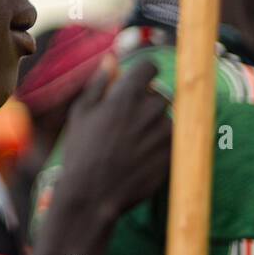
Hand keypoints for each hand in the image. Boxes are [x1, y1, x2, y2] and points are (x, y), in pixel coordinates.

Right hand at [7, 57, 172, 254]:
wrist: (93, 194)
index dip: (143, 72)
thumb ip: (100, 84)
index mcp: (126, 97)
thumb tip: (112, 59)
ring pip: (166, 119)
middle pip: (159, 94)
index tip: (136, 81)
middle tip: (123, 122)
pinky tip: (137, 157)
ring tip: (129, 144)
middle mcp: (150, 112)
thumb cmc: (80, 151)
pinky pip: (172, 141)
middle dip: (144, 102)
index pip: (150, 67)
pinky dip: (158, 145)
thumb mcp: (81, 113)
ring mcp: (165, 135)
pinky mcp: (173, 155)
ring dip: (153, 125)